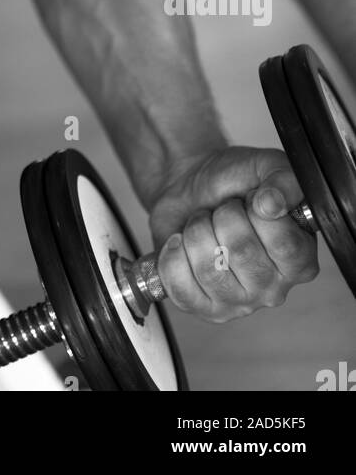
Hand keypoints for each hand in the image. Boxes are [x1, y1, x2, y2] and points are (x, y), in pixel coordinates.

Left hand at [148, 146, 317, 321]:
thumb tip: (273, 204)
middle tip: (222, 211)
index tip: (251, 199)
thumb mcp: (265, 165)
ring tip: (203, 225)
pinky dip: (172, 254)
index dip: (258, 210)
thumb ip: (283, 178)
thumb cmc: (233, 182)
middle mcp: (275, 289)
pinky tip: (181, 243)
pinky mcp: (203, 309)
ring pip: (208, 268)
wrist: (190, 188)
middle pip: (241, 252)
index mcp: (301, 259)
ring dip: (196, 231)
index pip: (283, 242)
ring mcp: (239, 304)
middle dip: (222, 216)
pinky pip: (180, 286)